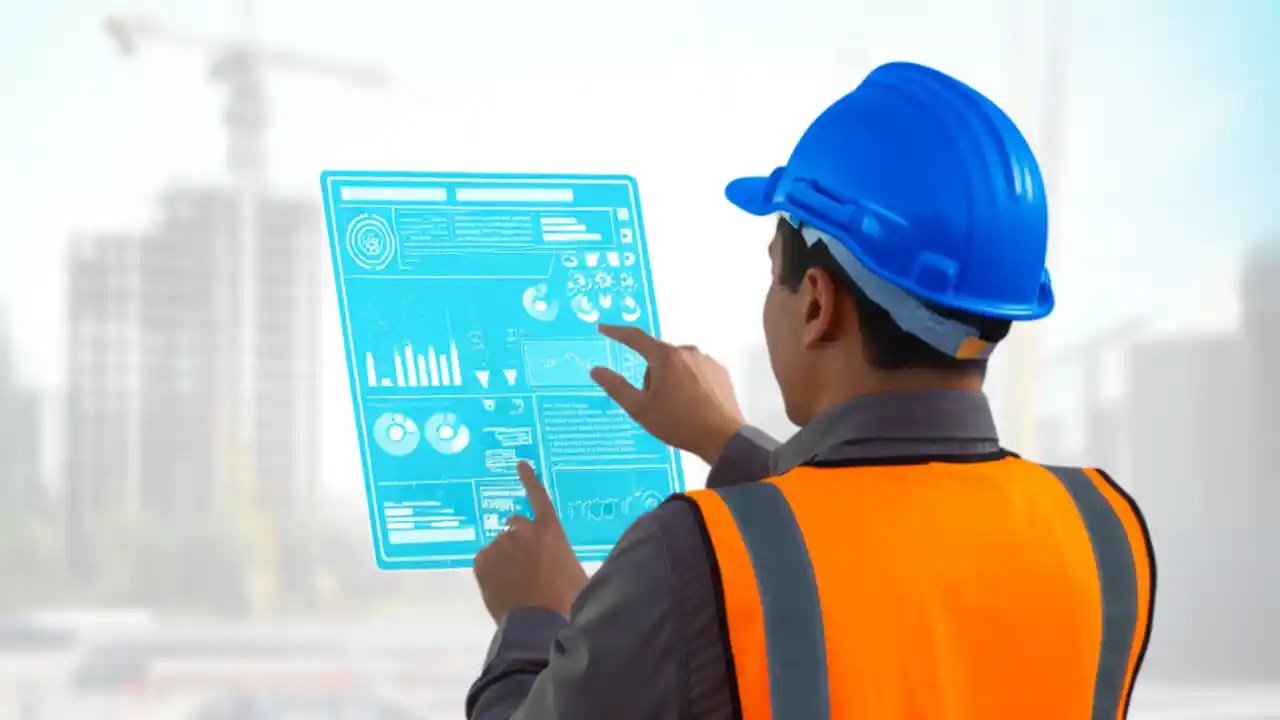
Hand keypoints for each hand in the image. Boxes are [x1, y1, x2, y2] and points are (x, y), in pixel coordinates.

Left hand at [473, 461, 588, 621]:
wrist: (537, 623)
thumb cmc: (565, 600)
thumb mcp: (574, 572)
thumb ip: (558, 556)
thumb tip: (552, 560)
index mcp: (550, 530)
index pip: (538, 497)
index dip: (529, 479)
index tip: (518, 463)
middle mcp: (523, 531)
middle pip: (514, 525)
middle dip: (517, 539)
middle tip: (523, 564)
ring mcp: (500, 545)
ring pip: (499, 547)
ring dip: (505, 558)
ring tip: (514, 584)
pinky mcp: (482, 561)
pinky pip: (484, 562)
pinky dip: (490, 571)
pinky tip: (501, 588)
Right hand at [590, 324, 744, 464]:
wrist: (722, 438)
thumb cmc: (677, 423)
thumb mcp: (640, 409)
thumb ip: (616, 387)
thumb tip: (596, 370)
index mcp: (665, 356)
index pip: (635, 337)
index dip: (616, 332)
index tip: (603, 328)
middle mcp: (687, 351)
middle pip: (658, 357)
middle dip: (651, 376)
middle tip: (655, 404)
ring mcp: (707, 360)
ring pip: (677, 365)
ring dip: (670, 379)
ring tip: (677, 409)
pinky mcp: (721, 372)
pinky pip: (696, 372)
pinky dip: (689, 383)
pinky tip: (693, 405)